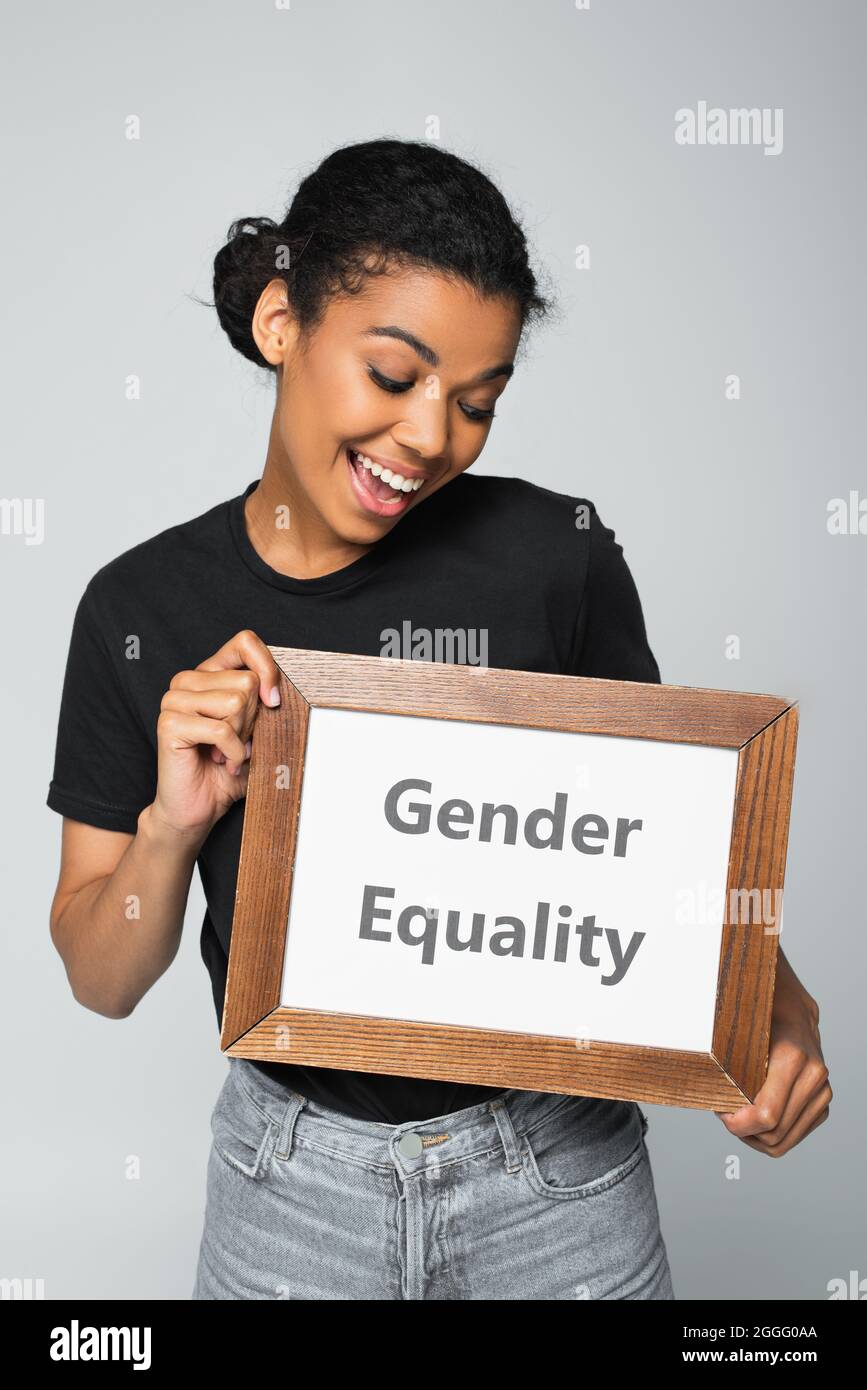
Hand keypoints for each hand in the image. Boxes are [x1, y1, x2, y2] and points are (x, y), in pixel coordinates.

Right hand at [150, 629, 282, 842]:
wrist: (198, 807)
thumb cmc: (228, 769)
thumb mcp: (257, 730)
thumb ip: (265, 701)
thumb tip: (278, 691)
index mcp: (208, 674)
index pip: (244, 643)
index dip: (266, 668)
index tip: (273, 701)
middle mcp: (187, 680)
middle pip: (246, 681)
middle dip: (253, 719)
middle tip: (238, 740)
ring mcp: (174, 700)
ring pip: (235, 702)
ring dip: (241, 736)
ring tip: (228, 751)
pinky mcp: (169, 723)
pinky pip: (221, 728)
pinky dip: (233, 752)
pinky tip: (223, 762)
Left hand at [716, 951, 830, 1155]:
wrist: (790, 1007)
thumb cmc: (756, 1017)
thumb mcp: (734, 1031)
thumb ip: (721, 1060)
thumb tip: (695, 1084)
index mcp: (792, 1058)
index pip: (766, 1116)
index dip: (738, 1124)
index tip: (721, 1112)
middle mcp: (814, 1076)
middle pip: (773, 1135)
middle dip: (744, 1130)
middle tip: (726, 1111)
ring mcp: (822, 1090)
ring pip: (784, 1141)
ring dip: (756, 1135)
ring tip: (739, 1111)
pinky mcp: (822, 1101)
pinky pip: (793, 1135)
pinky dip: (771, 1134)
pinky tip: (755, 1113)